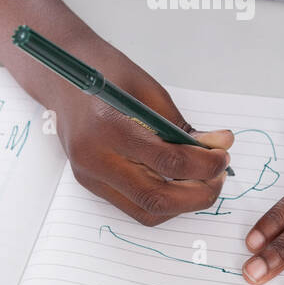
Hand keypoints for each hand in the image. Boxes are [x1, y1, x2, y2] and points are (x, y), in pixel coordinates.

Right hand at [54, 36, 232, 224]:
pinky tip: (180, 184)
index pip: (169, 163)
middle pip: (157, 198)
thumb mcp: (148, 90)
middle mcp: (95, 159)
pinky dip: (163, 202)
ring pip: (146, 211)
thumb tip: (216, 148)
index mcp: (109, 127)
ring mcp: (89, 175)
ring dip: (183, 204)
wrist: (59, 76)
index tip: (224, 154)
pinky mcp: (90, 183)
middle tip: (220, 177)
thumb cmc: (104, 73)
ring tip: (205, 181)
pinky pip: (133, 206)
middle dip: (198, 194)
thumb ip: (180, 124)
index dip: (205, 164)